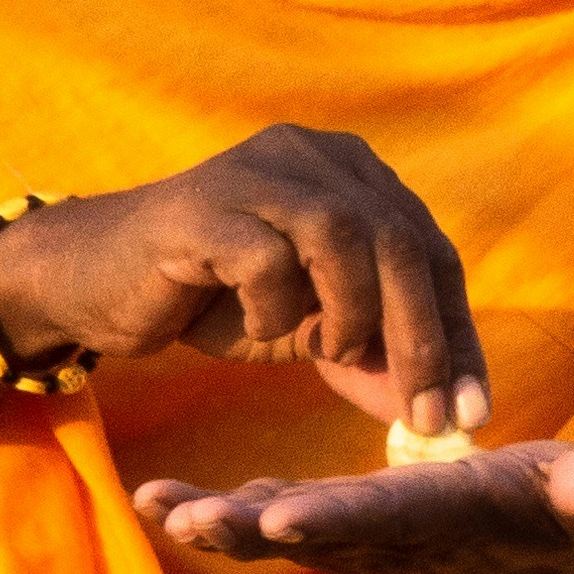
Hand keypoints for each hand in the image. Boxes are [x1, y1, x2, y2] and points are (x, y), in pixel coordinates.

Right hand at [0, 126, 487, 440]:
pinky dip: (277, 306)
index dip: (457, 332)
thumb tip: (449, 419)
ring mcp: (254, 172)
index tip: (471, 410)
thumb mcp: (310, 330)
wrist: (101, 282)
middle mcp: (310, 155)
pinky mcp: (200, 206)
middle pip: (398, 239)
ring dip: (353, 312)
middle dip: (424, 338)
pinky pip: (266, 257)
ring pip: (343, 234)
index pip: (430, 250)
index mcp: (350, 172)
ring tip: (329, 350)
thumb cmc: (216, 298)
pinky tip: (260, 326)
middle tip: (428, 415)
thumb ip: (375, 357)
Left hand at [132, 441, 573, 573]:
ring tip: (152, 506)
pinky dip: (211, 512)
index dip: (336, 516)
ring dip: (214, 521)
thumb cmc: (551, 515)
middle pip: (312, 531)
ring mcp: (350, 538)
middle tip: (191, 521)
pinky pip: (263, 520)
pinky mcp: (328, 526)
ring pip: (275, 530)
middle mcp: (386, 536)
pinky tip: (153, 500)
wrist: (521, 573)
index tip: (281, 517)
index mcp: (444, 516)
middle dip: (252, 526)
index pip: (387, 515)